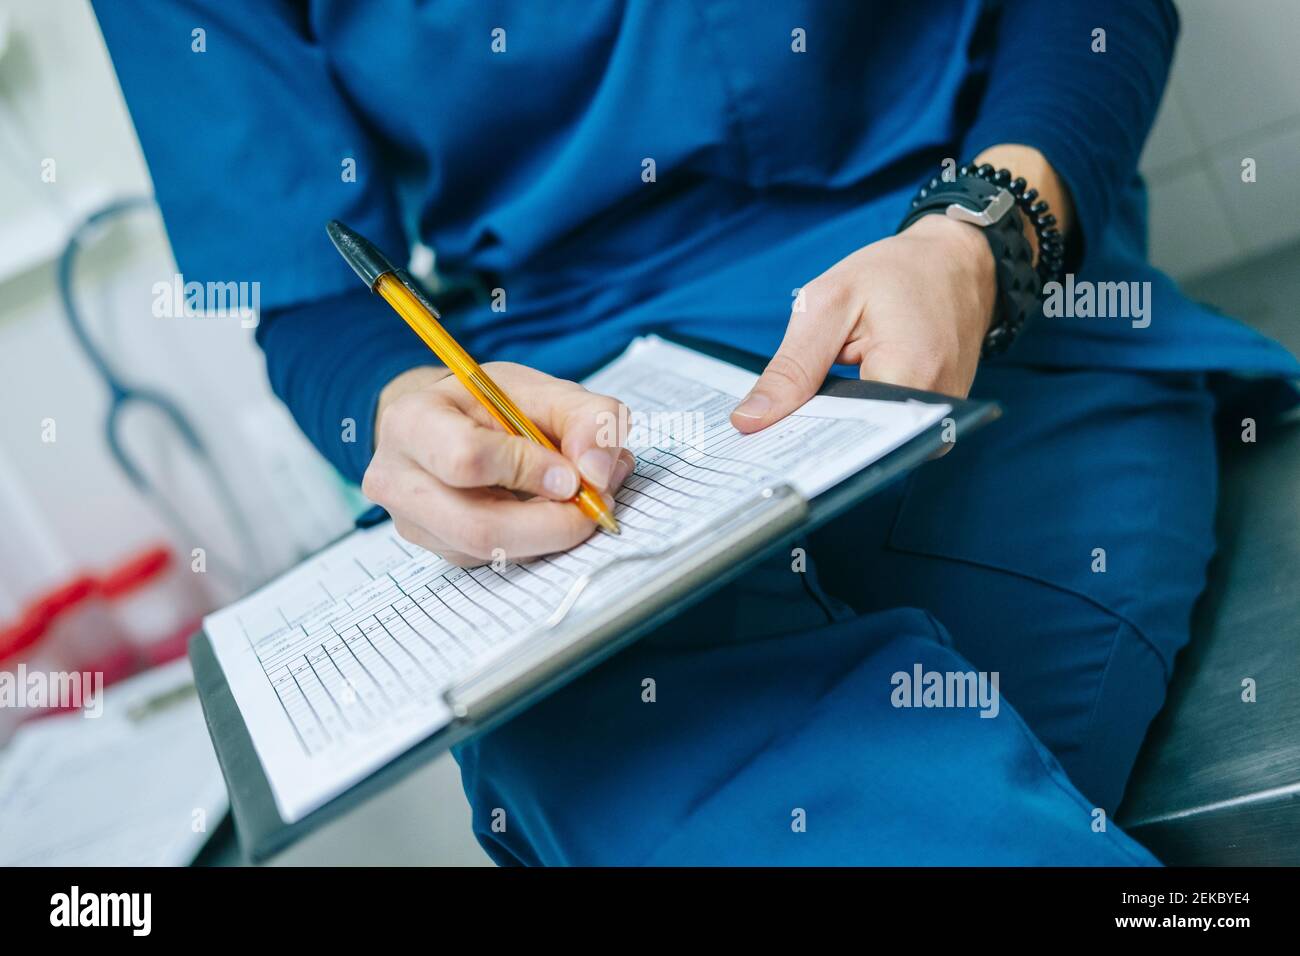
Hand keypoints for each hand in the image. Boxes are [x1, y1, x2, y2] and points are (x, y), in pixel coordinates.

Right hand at [363, 363, 634, 565]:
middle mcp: (399, 480)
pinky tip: (552, 513)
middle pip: (477, 527)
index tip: (573, 473)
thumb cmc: (489, 404)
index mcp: (412, 423)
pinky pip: (498, 562)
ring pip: (491, 554)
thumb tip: (600, 471)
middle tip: (594, 507)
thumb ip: (587, 417)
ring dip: (551, 535)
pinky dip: (539, 543)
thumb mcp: (542, 390)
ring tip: (582, 501)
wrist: (450, 425)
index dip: (529, 471)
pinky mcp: (440, 552)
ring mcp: (414, 525)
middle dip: (551, 524)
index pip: (466, 459)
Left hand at [731, 213, 996, 431]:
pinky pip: (884, 435)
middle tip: (767, 427)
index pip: (840, 435)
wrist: (956, 264)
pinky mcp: (936, 424)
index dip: (793, 441)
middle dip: (807, 438)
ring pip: (867, 444)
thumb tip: (751, 421)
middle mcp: (934, 412)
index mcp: (909, 376)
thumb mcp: (829, 304)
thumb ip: (791, 368)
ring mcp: (940, 423)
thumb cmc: (898, 274)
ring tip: (801, 412)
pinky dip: (853, 422)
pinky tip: (831, 408)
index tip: (756, 442)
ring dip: (831, 430)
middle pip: (853, 446)